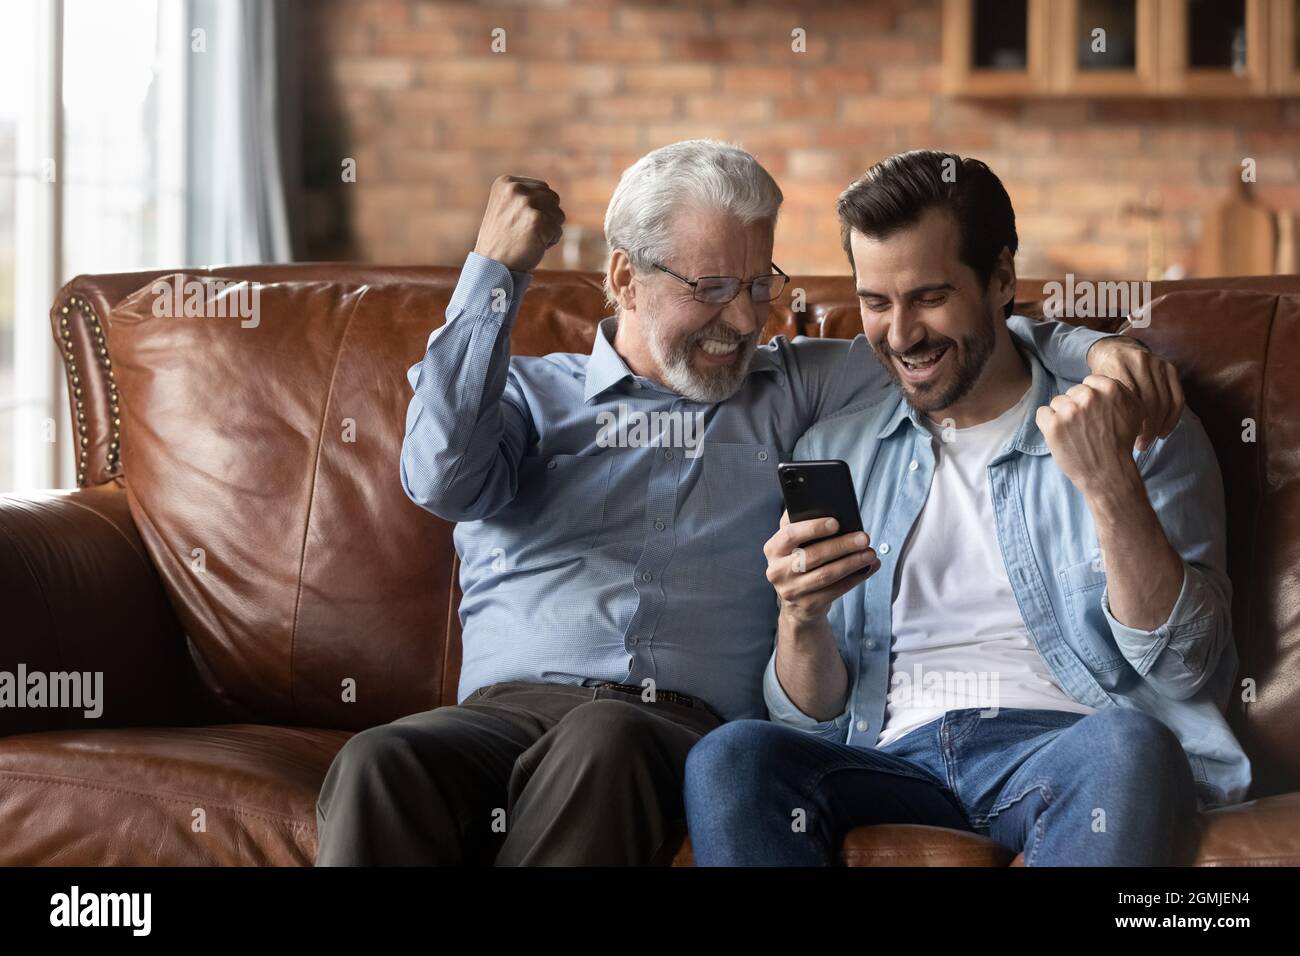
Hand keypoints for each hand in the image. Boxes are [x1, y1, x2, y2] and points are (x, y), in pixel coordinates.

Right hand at [472, 175, 565, 273]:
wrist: (491, 266)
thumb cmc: (502, 240)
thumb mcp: (506, 208)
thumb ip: (524, 197)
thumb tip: (550, 195)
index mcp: (506, 182)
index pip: (542, 188)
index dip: (538, 209)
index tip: (519, 222)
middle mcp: (515, 189)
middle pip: (553, 198)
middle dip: (546, 217)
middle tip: (524, 232)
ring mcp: (526, 204)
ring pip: (558, 214)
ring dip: (549, 229)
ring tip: (528, 239)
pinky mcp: (537, 221)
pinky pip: (558, 230)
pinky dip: (550, 241)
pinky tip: (533, 246)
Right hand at [764, 511, 879, 623]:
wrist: (796, 602)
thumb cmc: (799, 561)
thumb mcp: (793, 544)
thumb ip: (800, 524)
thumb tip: (824, 505)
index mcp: (773, 549)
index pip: (790, 535)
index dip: (813, 528)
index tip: (836, 523)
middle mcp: (777, 571)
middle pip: (812, 556)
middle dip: (841, 545)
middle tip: (864, 538)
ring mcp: (791, 591)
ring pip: (826, 575)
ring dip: (852, 563)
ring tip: (870, 553)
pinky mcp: (808, 605)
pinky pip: (835, 590)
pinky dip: (855, 578)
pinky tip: (869, 568)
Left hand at [1036, 374, 1144, 494]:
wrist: (1108, 472)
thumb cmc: (1121, 443)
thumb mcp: (1135, 411)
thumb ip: (1121, 391)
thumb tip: (1106, 382)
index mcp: (1109, 388)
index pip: (1089, 382)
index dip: (1090, 399)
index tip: (1094, 414)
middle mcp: (1088, 396)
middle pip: (1072, 391)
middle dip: (1076, 406)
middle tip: (1085, 427)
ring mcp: (1069, 410)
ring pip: (1057, 402)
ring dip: (1062, 415)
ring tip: (1075, 433)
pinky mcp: (1053, 424)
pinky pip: (1042, 413)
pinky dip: (1048, 423)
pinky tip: (1061, 435)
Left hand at [1085, 336, 1182, 450]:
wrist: (1113, 350)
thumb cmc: (1101, 376)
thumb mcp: (1097, 386)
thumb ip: (1102, 402)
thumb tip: (1105, 434)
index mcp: (1117, 364)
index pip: (1129, 399)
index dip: (1131, 423)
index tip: (1127, 441)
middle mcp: (1139, 361)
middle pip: (1149, 401)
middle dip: (1147, 427)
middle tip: (1141, 445)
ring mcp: (1157, 363)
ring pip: (1164, 401)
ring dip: (1159, 425)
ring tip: (1150, 441)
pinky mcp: (1169, 368)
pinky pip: (1177, 397)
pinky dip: (1172, 418)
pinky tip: (1163, 432)